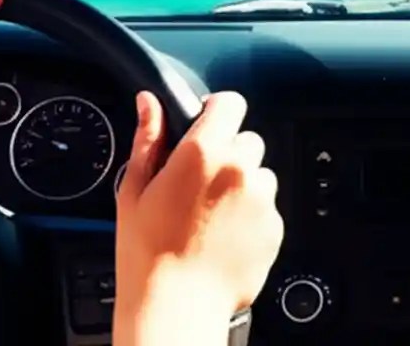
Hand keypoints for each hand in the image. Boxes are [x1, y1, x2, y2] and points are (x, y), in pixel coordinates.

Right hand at [114, 91, 282, 345]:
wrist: (177, 305)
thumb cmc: (148, 253)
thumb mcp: (134, 189)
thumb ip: (148, 138)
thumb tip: (150, 103)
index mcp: (202, 152)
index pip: (230, 103)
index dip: (217, 112)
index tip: (208, 124)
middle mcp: (238, 169)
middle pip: (247, 140)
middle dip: (227, 154)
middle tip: (200, 183)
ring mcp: (261, 198)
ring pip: (260, 174)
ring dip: (242, 185)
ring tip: (211, 215)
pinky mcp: (275, 225)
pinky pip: (268, 207)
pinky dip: (252, 215)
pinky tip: (224, 234)